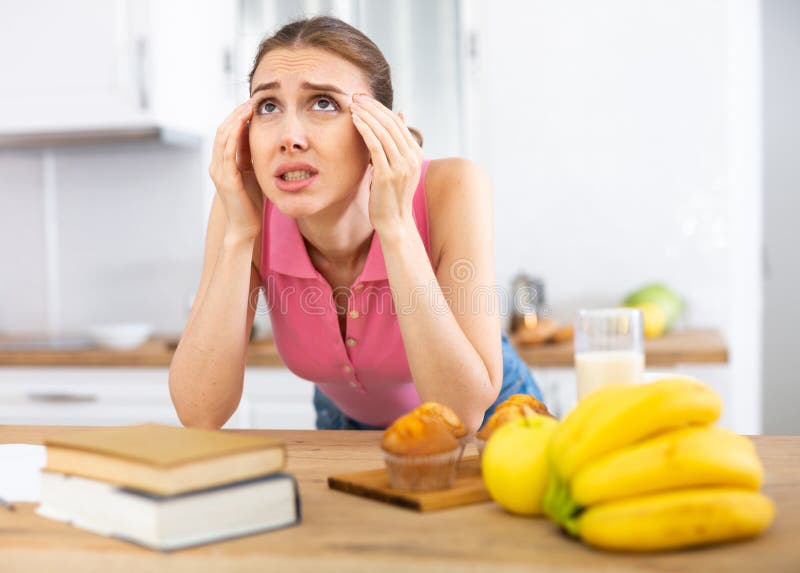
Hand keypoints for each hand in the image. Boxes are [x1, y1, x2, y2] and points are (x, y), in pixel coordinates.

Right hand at [208, 100, 262, 242]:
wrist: (245, 227)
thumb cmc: (252, 202)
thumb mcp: (253, 173)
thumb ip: (253, 157)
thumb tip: (263, 138)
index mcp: (223, 163)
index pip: (227, 132)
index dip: (238, 117)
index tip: (253, 104)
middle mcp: (217, 164)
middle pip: (222, 130)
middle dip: (236, 113)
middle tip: (251, 99)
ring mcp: (219, 171)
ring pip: (222, 137)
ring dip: (235, 119)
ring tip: (248, 106)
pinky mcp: (226, 179)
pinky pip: (227, 151)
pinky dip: (234, 134)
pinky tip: (244, 123)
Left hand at [350, 94, 422, 234]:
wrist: (394, 222)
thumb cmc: (391, 195)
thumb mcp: (398, 166)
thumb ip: (397, 142)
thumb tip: (400, 114)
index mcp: (416, 154)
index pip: (397, 123)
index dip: (380, 108)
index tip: (364, 99)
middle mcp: (411, 158)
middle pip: (390, 124)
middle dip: (372, 108)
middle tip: (356, 97)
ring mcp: (401, 167)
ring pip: (383, 132)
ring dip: (366, 116)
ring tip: (352, 106)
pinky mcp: (387, 175)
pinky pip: (375, 146)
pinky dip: (365, 130)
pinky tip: (355, 121)